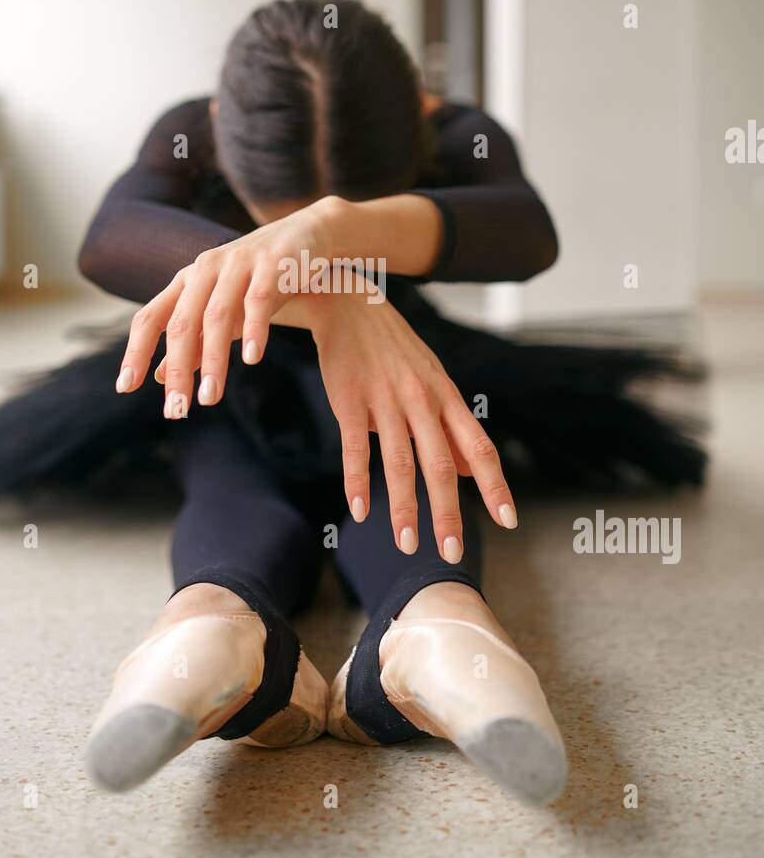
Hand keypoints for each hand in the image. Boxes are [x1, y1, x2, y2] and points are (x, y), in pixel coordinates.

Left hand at [114, 198, 340, 414]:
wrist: (309, 236)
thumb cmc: (259, 278)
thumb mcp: (223, 308)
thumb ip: (194, 340)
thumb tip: (160, 378)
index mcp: (187, 282)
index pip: (150, 318)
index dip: (135, 351)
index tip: (125, 388)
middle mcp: (205, 270)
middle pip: (181, 324)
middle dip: (177, 369)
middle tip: (177, 410)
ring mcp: (238, 264)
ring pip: (217, 316)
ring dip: (212, 360)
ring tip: (210, 397)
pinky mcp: (272, 264)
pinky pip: (258, 300)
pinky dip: (254, 330)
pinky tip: (252, 359)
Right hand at [310, 291, 517, 559]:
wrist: (349, 304)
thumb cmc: (394, 350)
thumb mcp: (432, 381)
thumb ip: (450, 426)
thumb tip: (469, 470)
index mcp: (446, 396)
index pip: (478, 446)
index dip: (494, 485)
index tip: (508, 521)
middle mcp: (421, 400)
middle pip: (440, 465)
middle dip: (448, 512)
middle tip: (452, 553)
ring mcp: (385, 400)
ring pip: (399, 462)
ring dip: (405, 508)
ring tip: (408, 545)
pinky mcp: (349, 400)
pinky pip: (355, 448)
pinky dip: (357, 482)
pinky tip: (361, 512)